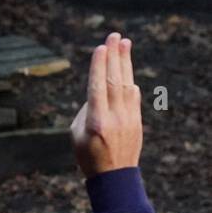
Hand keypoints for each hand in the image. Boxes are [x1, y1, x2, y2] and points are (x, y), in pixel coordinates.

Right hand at [70, 32, 142, 176]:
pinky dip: (129, 80)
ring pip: (127, 84)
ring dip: (125, 63)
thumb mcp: (76, 134)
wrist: (114, 176)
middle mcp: (115, 117)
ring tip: (125, 43)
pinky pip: (134, 96)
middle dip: (115, 56)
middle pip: (116, 80)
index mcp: (96, 121)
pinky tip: (127, 70)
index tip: (100, 48)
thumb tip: (96, 94)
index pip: (98, 87)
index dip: (99, 66)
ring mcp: (129, 118)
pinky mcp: (137, 120)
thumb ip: (85, 111)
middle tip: (115, 36)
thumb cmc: (87, 156)